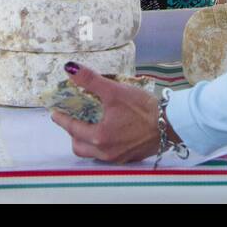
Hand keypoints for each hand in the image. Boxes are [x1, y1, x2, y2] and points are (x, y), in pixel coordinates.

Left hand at [48, 65, 165, 163]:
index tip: (55, 112)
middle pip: (80, 147)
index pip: (72, 129)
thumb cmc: (142, 108)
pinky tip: (108, 131)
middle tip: (73, 119)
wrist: (171, 123)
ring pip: (93, 153)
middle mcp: (106, 152)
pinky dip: (102, 144)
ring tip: (90, 125)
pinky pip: (108, 154)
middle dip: (73, 134)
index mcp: (99, 137)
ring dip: (87, 141)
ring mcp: (119, 157)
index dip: (62, 119)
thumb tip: (70, 68)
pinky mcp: (130, 157)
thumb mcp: (115, 90)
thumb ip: (91, 80)